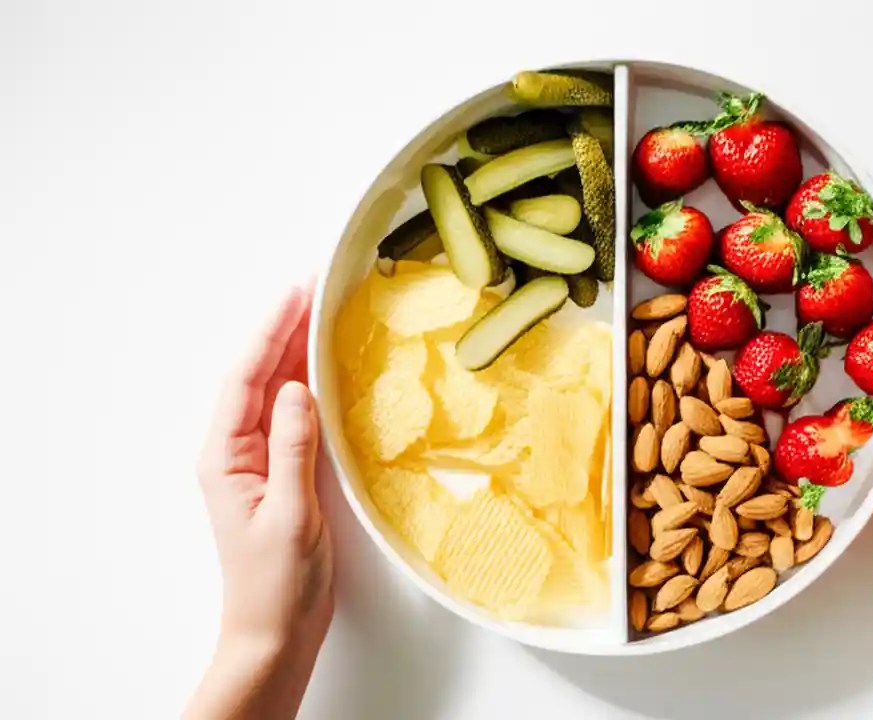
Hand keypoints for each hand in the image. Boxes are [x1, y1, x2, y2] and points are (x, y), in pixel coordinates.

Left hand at [188, 285, 331, 718]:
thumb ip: (292, 448)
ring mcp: (256, 462)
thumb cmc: (278, 582)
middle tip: (314, 287)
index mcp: (226, 457)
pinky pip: (290, 416)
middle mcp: (235, 452)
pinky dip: (307, 385)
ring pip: (274, 392)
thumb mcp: (291, 513)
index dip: (272, 331)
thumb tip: (298, 388)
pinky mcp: (278, 473)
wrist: (275, 631)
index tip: (297, 292)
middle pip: (258, 376)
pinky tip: (324, 370)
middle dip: (284, 330)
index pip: (248, 378)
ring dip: (296, 352)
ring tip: (321, 313)